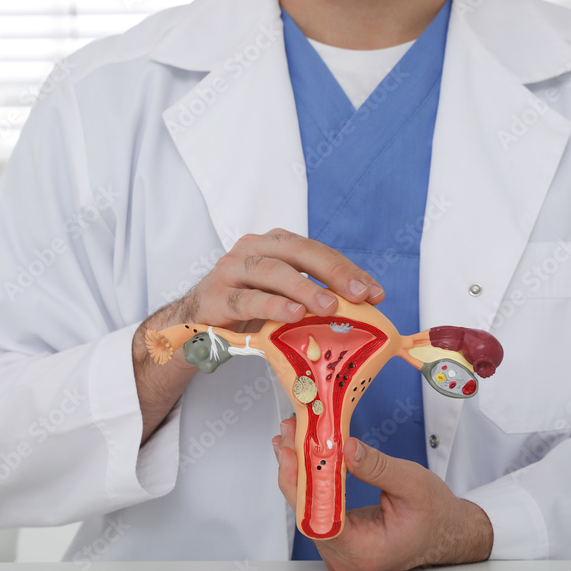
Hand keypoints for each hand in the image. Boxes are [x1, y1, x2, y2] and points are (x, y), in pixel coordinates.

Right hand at [132, 229, 382, 444]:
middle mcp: (252, 249)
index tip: (375, 292)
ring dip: (304, 288)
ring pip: (271, 271)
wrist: (195, 326)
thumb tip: (362, 309)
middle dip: (332, 271)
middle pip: (297, 251)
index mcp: (273, 244)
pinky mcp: (214, 297)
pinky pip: (246, 299)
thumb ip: (313, 297)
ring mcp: (230, 270)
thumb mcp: (283, 299)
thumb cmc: (246, 310)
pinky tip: (293, 315)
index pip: (317, 250)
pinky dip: (272, 306)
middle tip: (360, 294)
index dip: (348, 269)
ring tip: (329, 306)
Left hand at [272, 417, 492, 570]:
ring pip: (306, 509)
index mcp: (365, 551)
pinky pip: (314, 509)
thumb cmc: (435, 515)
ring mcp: (339, 551)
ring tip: (293, 437)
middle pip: (306, 512)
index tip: (292, 452)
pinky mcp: (337, 539)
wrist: (448, 531)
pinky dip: (308, 480)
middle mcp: (346, 557)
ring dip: (299, 471)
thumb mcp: (412, 483)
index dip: (301, 484)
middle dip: (296, 469)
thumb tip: (344, 448)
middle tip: (290, 433)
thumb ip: (376, 466)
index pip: (319, 520)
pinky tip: (301, 456)